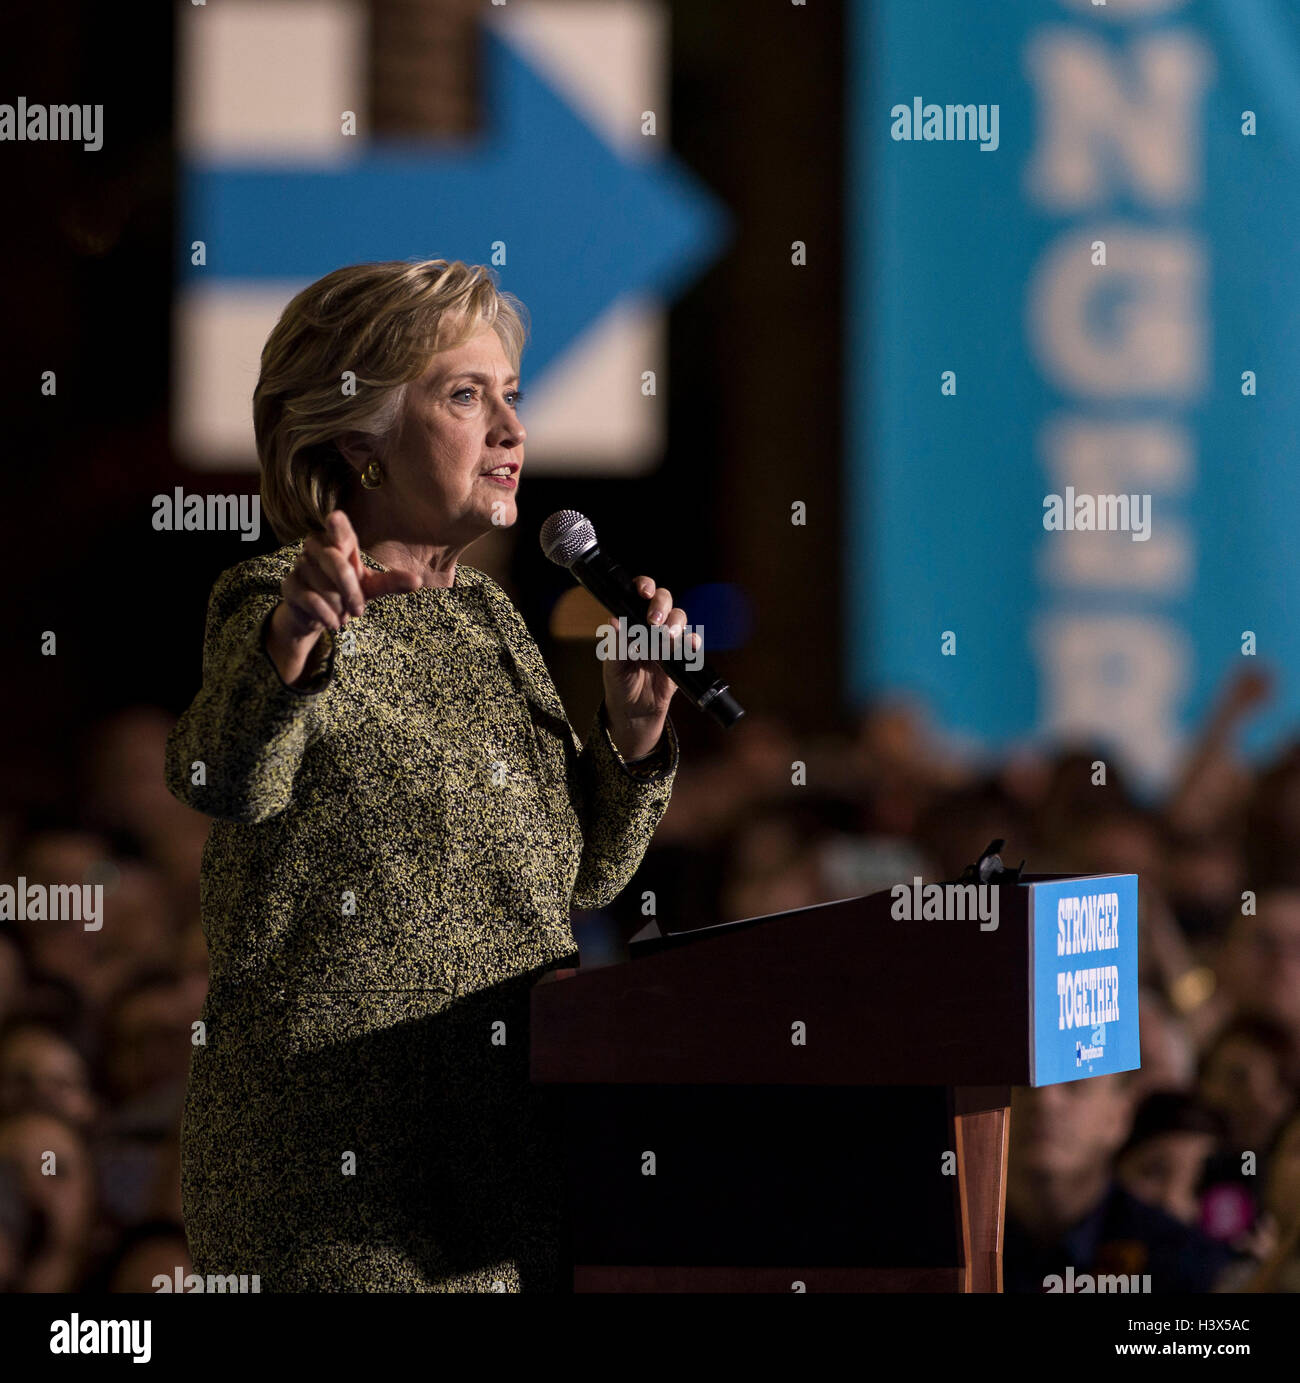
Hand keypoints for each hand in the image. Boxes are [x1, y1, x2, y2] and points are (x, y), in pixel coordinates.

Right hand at [266, 510, 418, 685]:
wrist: (319, 616)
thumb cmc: (346, 592)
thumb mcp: (371, 587)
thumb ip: (391, 582)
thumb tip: (418, 581)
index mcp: (340, 542)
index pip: (338, 528)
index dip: (336, 525)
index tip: (334, 518)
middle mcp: (317, 547)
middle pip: (335, 563)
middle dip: (351, 591)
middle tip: (360, 611)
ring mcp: (301, 565)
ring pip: (324, 587)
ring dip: (338, 607)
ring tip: (341, 611)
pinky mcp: (289, 585)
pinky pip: (311, 600)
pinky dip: (327, 616)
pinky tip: (333, 623)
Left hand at [600, 575, 697, 759]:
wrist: (635, 709)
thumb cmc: (620, 682)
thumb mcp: (612, 664)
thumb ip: (616, 643)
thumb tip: (613, 621)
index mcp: (632, 621)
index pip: (640, 594)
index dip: (644, 586)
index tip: (644, 592)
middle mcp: (651, 625)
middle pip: (664, 600)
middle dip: (662, 606)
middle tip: (654, 621)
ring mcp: (668, 638)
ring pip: (679, 618)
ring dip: (676, 623)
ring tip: (667, 637)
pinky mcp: (681, 655)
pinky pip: (691, 642)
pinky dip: (693, 641)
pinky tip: (690, 644)